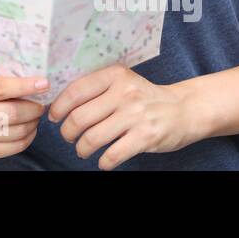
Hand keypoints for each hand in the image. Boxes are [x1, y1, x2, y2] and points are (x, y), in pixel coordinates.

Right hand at [0, 75, 48, 160]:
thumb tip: (34, 84)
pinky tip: (29, 128)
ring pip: (15, 132)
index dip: (24, 86)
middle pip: (10, 114)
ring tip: (34, 115)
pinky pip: (14, 147)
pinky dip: (28, 137)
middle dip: (33, 108)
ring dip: (32, 123)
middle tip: (40, 103)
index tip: (43, 83)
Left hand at [47, 64, 199, 168]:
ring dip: (81, 149)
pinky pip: (112, 155)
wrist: (184, 109)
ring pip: (92, 138)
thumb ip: (97, 86)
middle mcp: (124, 93)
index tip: (54, 117)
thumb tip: (60, 100)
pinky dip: (103, 162)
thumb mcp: (123, 81)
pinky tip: (103, 161)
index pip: (75, 91)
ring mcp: (135, 115)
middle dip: (67, 132)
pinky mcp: (145, 137)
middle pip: (79, 117)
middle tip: (68, 136)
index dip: (58, 107)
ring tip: (82, 150)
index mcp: (115, 75)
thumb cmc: (144, 97)